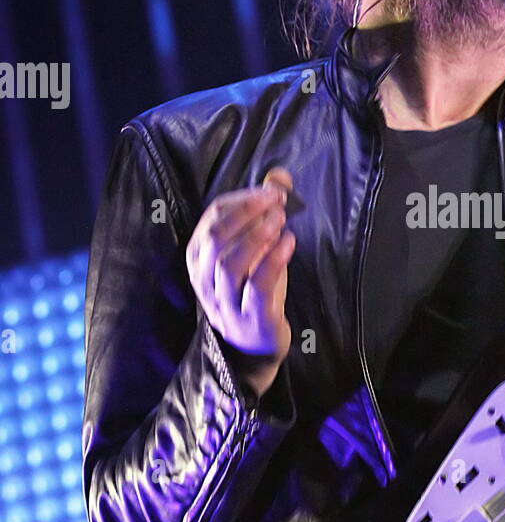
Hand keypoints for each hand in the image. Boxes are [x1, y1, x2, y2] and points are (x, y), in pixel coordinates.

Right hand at [186, 166, 296, 395]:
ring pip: (230, 264)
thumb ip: (264, 211)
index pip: (211, 219)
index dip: (242, 200)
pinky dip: (272, 261)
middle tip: (278, 202)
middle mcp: (205, 281)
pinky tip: (289, 243)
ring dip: (257, 236)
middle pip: (216, 239)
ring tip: (281, 220)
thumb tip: (279, 175)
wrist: (255, 346)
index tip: (272, 190)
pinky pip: (256, 288)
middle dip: (247, 214)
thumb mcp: (255, 249)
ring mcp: (225, 303)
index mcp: (199, 259)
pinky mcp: (251, 320)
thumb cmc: (253, 290)